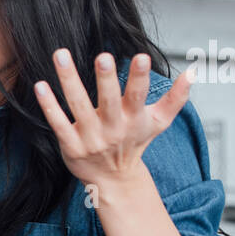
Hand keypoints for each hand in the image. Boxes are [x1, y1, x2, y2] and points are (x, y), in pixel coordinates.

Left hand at [32, 49, 194, 190]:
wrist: (113, 180)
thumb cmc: (134, 143)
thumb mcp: (158, 122)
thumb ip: (176, 98)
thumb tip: (194, 72)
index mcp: (133, 119)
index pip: (138, 96)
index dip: (140, 78)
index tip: (141, 57)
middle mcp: (111, 128)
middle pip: (108, 100)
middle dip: (106, 79)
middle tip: (103, 56)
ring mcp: (89, 137)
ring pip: (77, 105)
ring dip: (69, 80)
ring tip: (61, 54)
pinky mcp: (69, 144)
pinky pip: (57, 123)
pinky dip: (49, 105)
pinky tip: (40, 85)